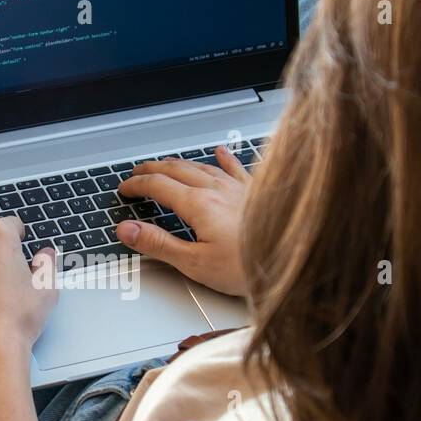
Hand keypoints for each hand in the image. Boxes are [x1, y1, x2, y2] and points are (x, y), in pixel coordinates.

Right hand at [116, 146, 250, 296]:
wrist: (295, 262)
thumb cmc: (249, 268)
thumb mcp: (195, 263)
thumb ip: (159, 244)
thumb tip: (128, 230)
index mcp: (200, 206)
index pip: (158, 187)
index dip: (137, 186)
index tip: (125, 188)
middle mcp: (219, 190)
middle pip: (177, 170)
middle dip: (153, 169)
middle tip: (138, 171)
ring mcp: (240, 189)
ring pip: (203, 166)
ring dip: (180, 163)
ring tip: (168, 163)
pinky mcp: (258, 193)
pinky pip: (236, 168)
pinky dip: (224, 158)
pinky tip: (221, 152)